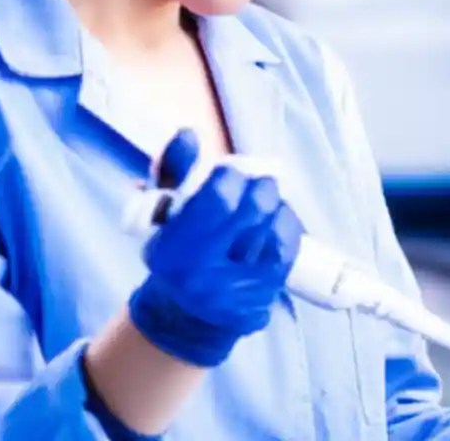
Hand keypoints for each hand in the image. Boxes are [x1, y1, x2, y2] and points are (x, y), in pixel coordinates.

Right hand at [127, 129, 304, 366]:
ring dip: (274, 206)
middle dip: (259, 186)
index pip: (219, 197)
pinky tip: (275, 223)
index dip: (231, 175)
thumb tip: (189, 134)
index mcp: (172, 252)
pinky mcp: (263, 297)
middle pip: (254, 207)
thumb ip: (172, 172)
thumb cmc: (176, 253)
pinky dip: (285, 226)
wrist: (187, 316)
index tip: (230, 174)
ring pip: (275, 225)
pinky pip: (288, 247)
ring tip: (262, 205)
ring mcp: (236, 290)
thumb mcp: (161, 214)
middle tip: (255, 184)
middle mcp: (204, 275)